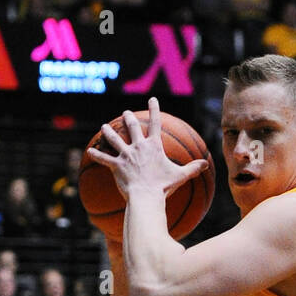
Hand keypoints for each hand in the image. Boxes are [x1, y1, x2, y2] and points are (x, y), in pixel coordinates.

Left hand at [87, 98, 209, 202]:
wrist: (146, 196)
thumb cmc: (163, 187)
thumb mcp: (180, 176)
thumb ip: (193, 168)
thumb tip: (206, 164)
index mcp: (153, 146)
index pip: (155, 123)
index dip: (155, 109)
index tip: (153, 99)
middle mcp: (138, 147)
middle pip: (132, 127)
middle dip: (129, 118)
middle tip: (126, 113)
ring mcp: (126, 155)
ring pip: (115, 139)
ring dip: (109, 132)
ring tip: (104, 127)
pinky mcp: (116, 166)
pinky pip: (104, 159)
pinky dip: (97, 155)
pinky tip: (89, 151)